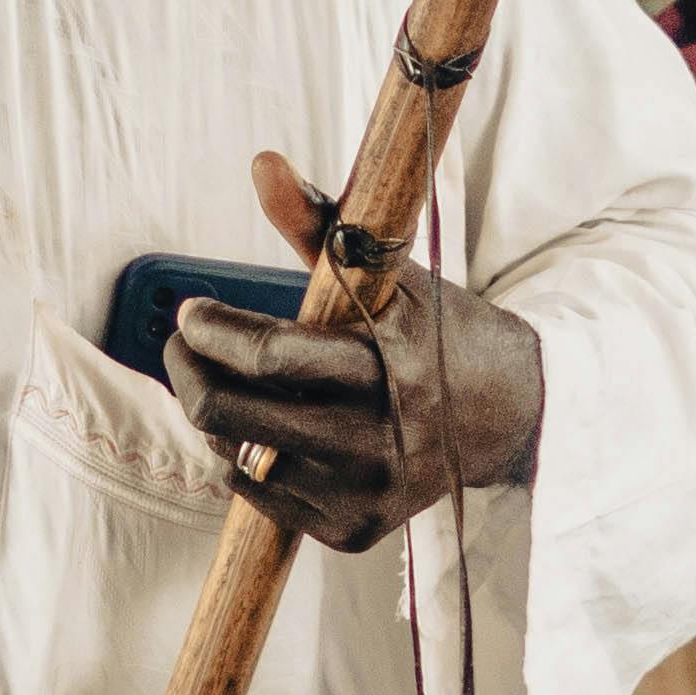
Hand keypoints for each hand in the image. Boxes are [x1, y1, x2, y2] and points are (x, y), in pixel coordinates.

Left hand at [163, 153, 543, 554]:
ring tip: (226, 380)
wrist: (512, 416)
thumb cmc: (438, 331)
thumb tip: (260, 163)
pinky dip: (244, 455)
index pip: (267, 354)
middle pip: (229, 411)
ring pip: (232, 453)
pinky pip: (257, 494)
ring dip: (211, 409)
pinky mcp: (353, 531)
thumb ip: (318, 221)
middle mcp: (375, 435)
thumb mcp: (392, 270)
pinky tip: (265, 428)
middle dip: (186, 368)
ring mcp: (364, 490)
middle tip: (183, 343)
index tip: (193, 311)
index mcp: (387, 362)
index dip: (210, 329)